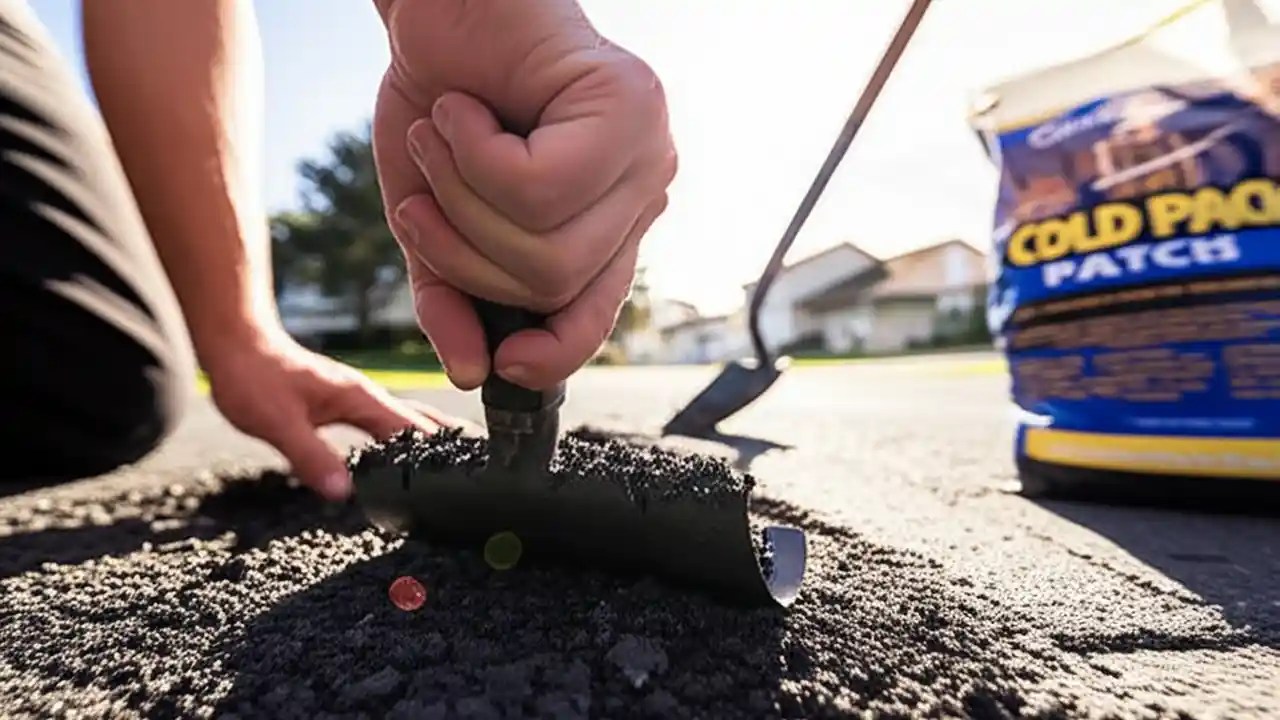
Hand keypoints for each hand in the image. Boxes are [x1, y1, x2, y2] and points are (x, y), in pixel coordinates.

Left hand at [203, 332, 456, 500]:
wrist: (237, 342)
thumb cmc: (252, 377)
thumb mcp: (277, 423)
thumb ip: (311, 456)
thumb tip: (343, 494)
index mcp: (360, 398)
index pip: (413, 431)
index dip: (441, 455)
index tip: (471, 477)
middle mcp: (367, 396)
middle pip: (423, 421)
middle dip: (453, 444)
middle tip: (487, 467)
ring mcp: (359, 397)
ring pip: (410, 419)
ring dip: (436, 438)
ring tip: (464, 460)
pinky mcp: (346, 402)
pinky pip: (389, 422)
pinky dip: (409, 437)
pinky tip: (410, 452)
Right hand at [371, 0, 676, 390]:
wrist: (436, 6)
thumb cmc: (440, 103)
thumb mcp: (431, 217)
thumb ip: (451, 294)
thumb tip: (471, 373)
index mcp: (604, 222)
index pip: (594, 312)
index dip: (553, 352)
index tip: (503, 365)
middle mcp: (639, 191)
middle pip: (555, 285)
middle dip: (464, 252)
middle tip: (422, 193)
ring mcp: (645, 149)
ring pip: (549, 245)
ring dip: (460, 196)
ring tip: (440, 136)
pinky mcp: (630, 107)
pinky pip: (540, 185)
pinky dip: (474, 152)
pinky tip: (462, 109)